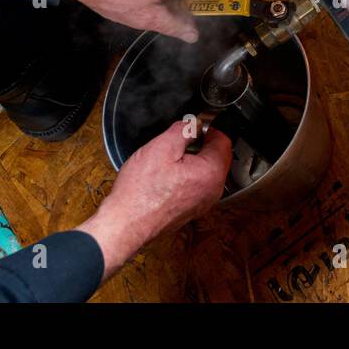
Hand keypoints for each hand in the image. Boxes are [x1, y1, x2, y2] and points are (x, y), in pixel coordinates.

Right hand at [78, 121, 231, 280]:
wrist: (125, 224)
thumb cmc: (140, 192)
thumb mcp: (161, 147)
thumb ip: (183, 130)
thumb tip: (194, 124)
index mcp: (211, 173)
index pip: (223, 141)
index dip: (210, 128)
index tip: (196, 125)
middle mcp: (213, 190)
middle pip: (217, 157)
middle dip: (202, 145)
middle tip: (180, 141)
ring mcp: (203, 203)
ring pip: (206, 171)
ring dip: (193, 160)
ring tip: (170, 159)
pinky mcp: (191, 210)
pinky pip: (197, 185)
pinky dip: (187, 176)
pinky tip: (167, 176)